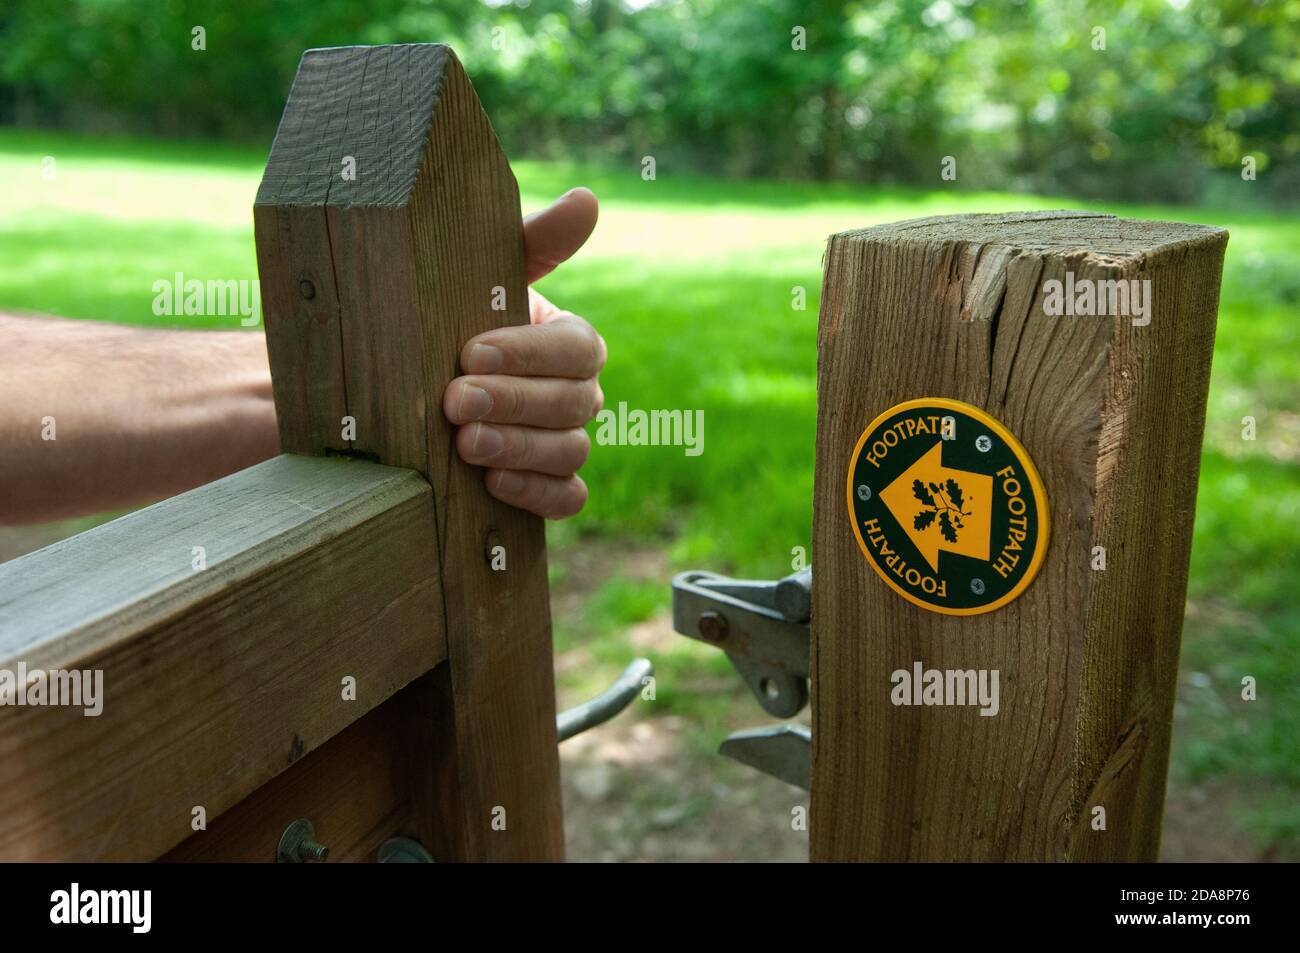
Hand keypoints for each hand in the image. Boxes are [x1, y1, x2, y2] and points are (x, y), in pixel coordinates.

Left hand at [442, 188, 604, 518]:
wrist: (402, 387)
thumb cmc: (448, 320)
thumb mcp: (483, 276)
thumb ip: (535, 241)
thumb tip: (588, 200)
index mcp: (568, 343)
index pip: (578, 349)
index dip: (530, 353)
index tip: (471, 351)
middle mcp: (575, 395)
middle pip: (575, 404)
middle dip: (514, 402)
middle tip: (455, 401)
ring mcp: (564, 444)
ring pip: (571, 451)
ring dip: (520, 449)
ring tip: (464, 445)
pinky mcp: (545, 488)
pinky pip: (567, 499)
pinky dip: (537, 493)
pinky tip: (492, 484)